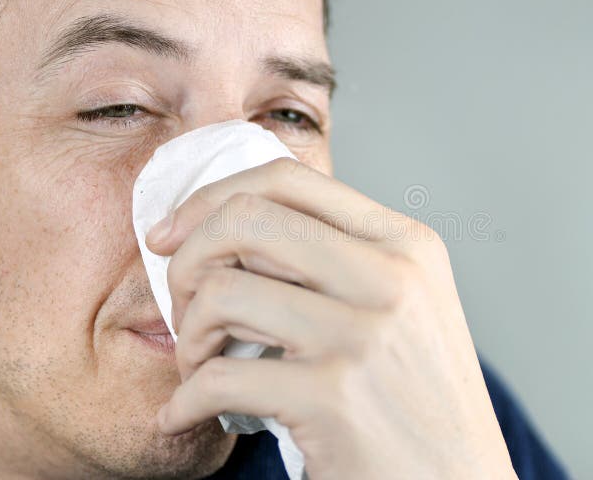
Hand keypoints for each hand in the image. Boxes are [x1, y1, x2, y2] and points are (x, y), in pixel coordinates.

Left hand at [146, 158, 516, 479]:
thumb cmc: (421, 396)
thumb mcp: (405, 305)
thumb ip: (340, 258)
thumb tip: (234, 227)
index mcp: (406, 243)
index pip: (288, 179)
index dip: (211, 197)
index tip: (172, 233)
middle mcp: (392, 277)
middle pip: (246, 219)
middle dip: (188, 259)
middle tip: (181, 302)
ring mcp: (364, 336)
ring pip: (222, 293)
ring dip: (187, 335)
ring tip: (198, 365)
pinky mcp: (334, 399)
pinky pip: (218, 378)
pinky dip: (185, 400)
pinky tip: (186, 413)